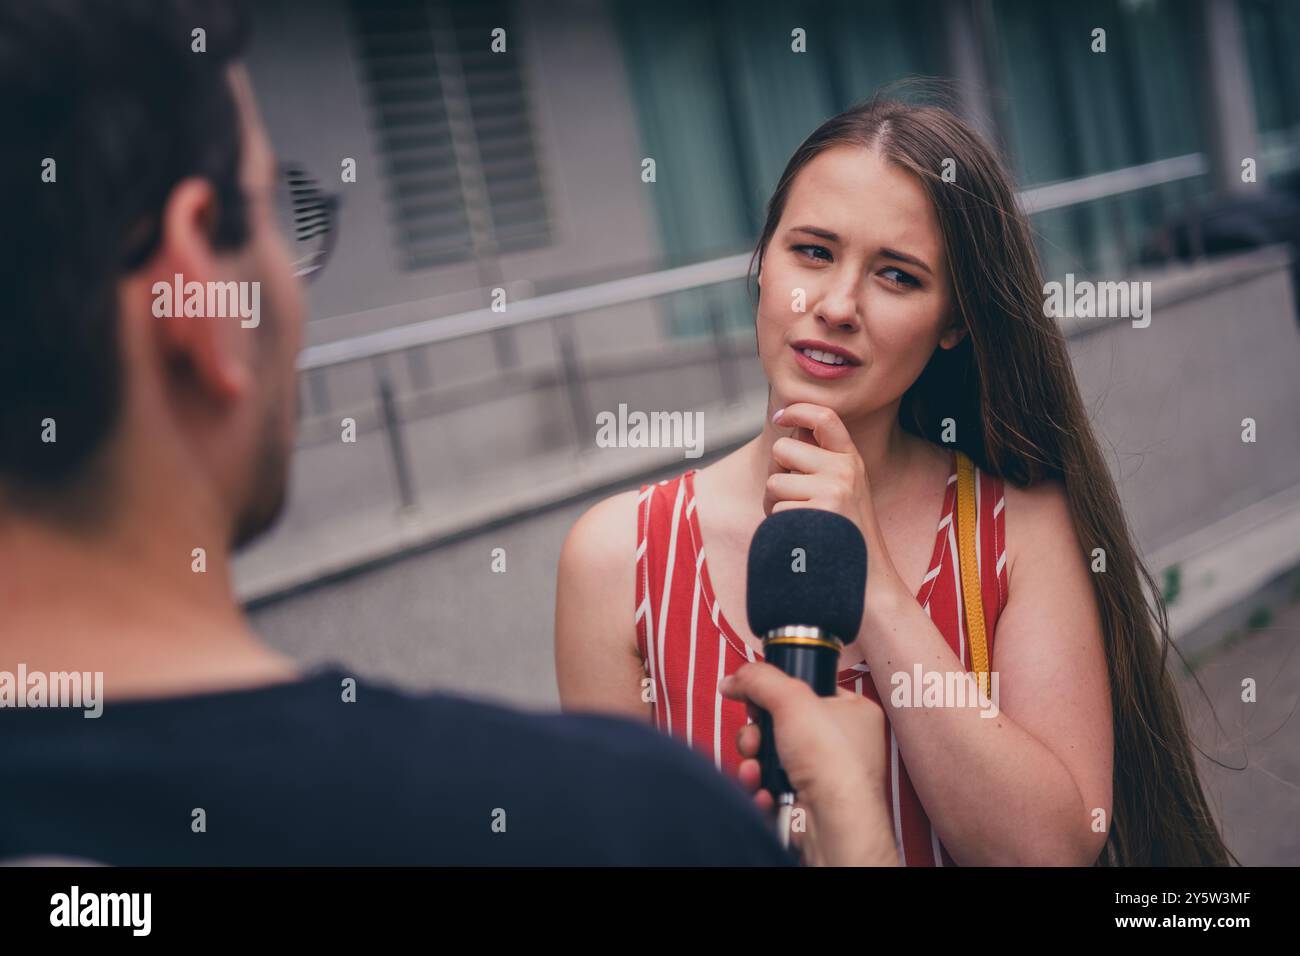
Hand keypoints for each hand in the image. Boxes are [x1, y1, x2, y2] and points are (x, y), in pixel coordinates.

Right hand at [721, 662, 897, 865]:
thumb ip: (758, 679)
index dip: (779, 692)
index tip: (758, 696)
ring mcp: (824, 773)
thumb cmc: (833, 760)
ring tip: (755, 766)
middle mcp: (843, 742)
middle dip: (757, 732)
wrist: (833, 820)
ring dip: (754, 759)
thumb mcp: (791, 698)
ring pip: (773, 754)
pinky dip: (760, 785)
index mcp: (854, 711)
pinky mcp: (806, 798)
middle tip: (755, 736)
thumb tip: (732, 680)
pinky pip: (772, 783)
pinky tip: (762, 788)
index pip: (810, 689)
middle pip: (783, 723)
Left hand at [763, 403, 875, 537]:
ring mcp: (832, 491)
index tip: (781, 416)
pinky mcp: (817, 514)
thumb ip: (822, 460)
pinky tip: (800, 535)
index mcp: (851, 461)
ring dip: (774, 503)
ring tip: (798, 520)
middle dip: (776, 471)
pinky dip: (779, 525)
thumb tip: (790, 428)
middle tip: (790, 495)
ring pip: (774, 482)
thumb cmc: (846, 534)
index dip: (798, 409)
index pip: (825, 418)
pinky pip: (777, 510)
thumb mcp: (845, 488)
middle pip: (783, 449)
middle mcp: (844, 471)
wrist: (868, 579)